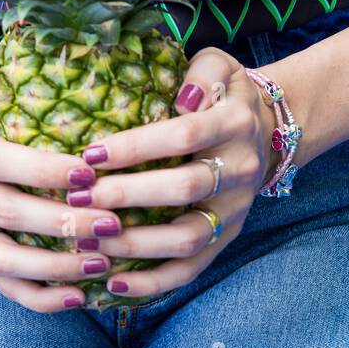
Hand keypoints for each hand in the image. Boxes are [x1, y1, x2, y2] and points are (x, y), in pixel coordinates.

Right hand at [0, 44, 126, 312]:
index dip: (42, 168)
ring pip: (1, 257)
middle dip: (60, 220)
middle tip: (112, 222)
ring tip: (101, 263)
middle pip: (4, 212)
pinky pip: (0, 281)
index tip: (89, 173)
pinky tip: (79, 294)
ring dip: (53, 266)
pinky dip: (38, 294)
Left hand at [71, 48, 281, 300]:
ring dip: (135, 243)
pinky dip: (153, 282)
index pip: (183, 135)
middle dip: (127, 195)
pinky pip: (191, 269)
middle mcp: (239, 170)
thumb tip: (182, 95)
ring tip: (87, 240)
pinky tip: (113, 281)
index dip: (137, 146)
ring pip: (187, 237)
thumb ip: (203, 71)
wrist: (268, 130)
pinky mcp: (226, 239)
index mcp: (235, 123)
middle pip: (184, 188)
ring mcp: (234, 211)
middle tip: (79, 197)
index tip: (91, 153)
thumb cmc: (223, 93)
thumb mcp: (220, 65)